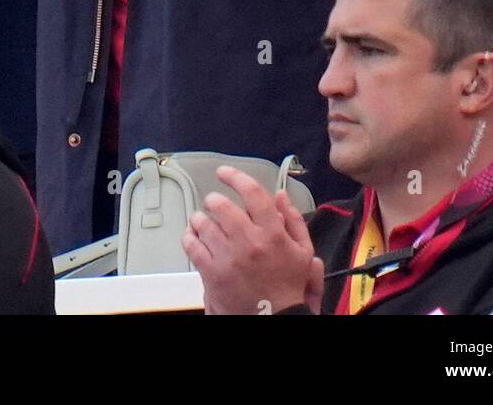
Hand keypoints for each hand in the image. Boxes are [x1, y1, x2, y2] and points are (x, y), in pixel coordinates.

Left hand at [182, 166, 319, 315]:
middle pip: (222, 205)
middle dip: (214, 200)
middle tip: (213, 203)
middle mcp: (250, 242)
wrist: (274, 319)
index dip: (235, 177)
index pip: (253, 193)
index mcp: (273, 233)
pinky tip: (194, 237)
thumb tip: (280, 194)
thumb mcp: (302, 251)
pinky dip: (189, 237)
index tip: (224, 172)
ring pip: (203, 223)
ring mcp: (229, 258)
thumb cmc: (288, 285)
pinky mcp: (213, 274)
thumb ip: (293, 219)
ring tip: (203, 221)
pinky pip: (192, 245)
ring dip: (200, 219)